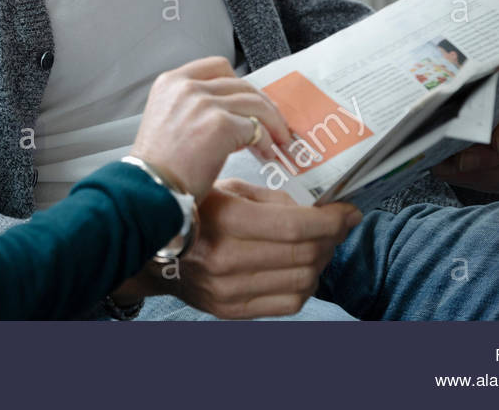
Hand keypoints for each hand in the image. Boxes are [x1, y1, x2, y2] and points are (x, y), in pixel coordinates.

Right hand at [130, 56, 292, 204]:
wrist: (151, 188)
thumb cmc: (157, 166)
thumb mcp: (166, 121)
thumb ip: (192, 107)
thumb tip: (232, 113)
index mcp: (170, 83)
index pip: (216, 67)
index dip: (238, 84)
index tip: (249, 100)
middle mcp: (187, 87)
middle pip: (240, 84)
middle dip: (261, 104)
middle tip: (272, 122)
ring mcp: (204, 103)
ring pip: (254, 103)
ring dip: (271, 123)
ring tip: (276, 140)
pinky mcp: (221, 124)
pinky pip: (256, 128)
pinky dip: (265, 142)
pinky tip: (265, 154)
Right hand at [171, 179, 360, 318]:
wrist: (150, 250)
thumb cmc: (193, 211)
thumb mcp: (228, 189)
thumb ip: (273, 199)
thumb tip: (316, 212)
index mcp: (226, 220)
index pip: (296, 226)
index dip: (332, 220)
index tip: (348, 212)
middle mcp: (226, 259)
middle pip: (305, 255)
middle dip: (331, 239)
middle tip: (337, 226)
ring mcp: (227, 289)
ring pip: (302, 282)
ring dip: (320, 263)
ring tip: (319, 246)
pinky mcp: (229, 310)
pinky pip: (287, 304)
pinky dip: (305, 286)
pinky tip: (301, 269)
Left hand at [431, 84, 498, 192]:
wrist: (475, 106)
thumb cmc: (475, 89)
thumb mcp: (475, 82)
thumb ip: (469, 85)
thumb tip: (446, 92)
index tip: (495, 141)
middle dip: (490, 157)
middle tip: (460, 160)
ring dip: (478, 173)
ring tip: (446, 169)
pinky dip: (472, 180)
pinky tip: (448, 173)